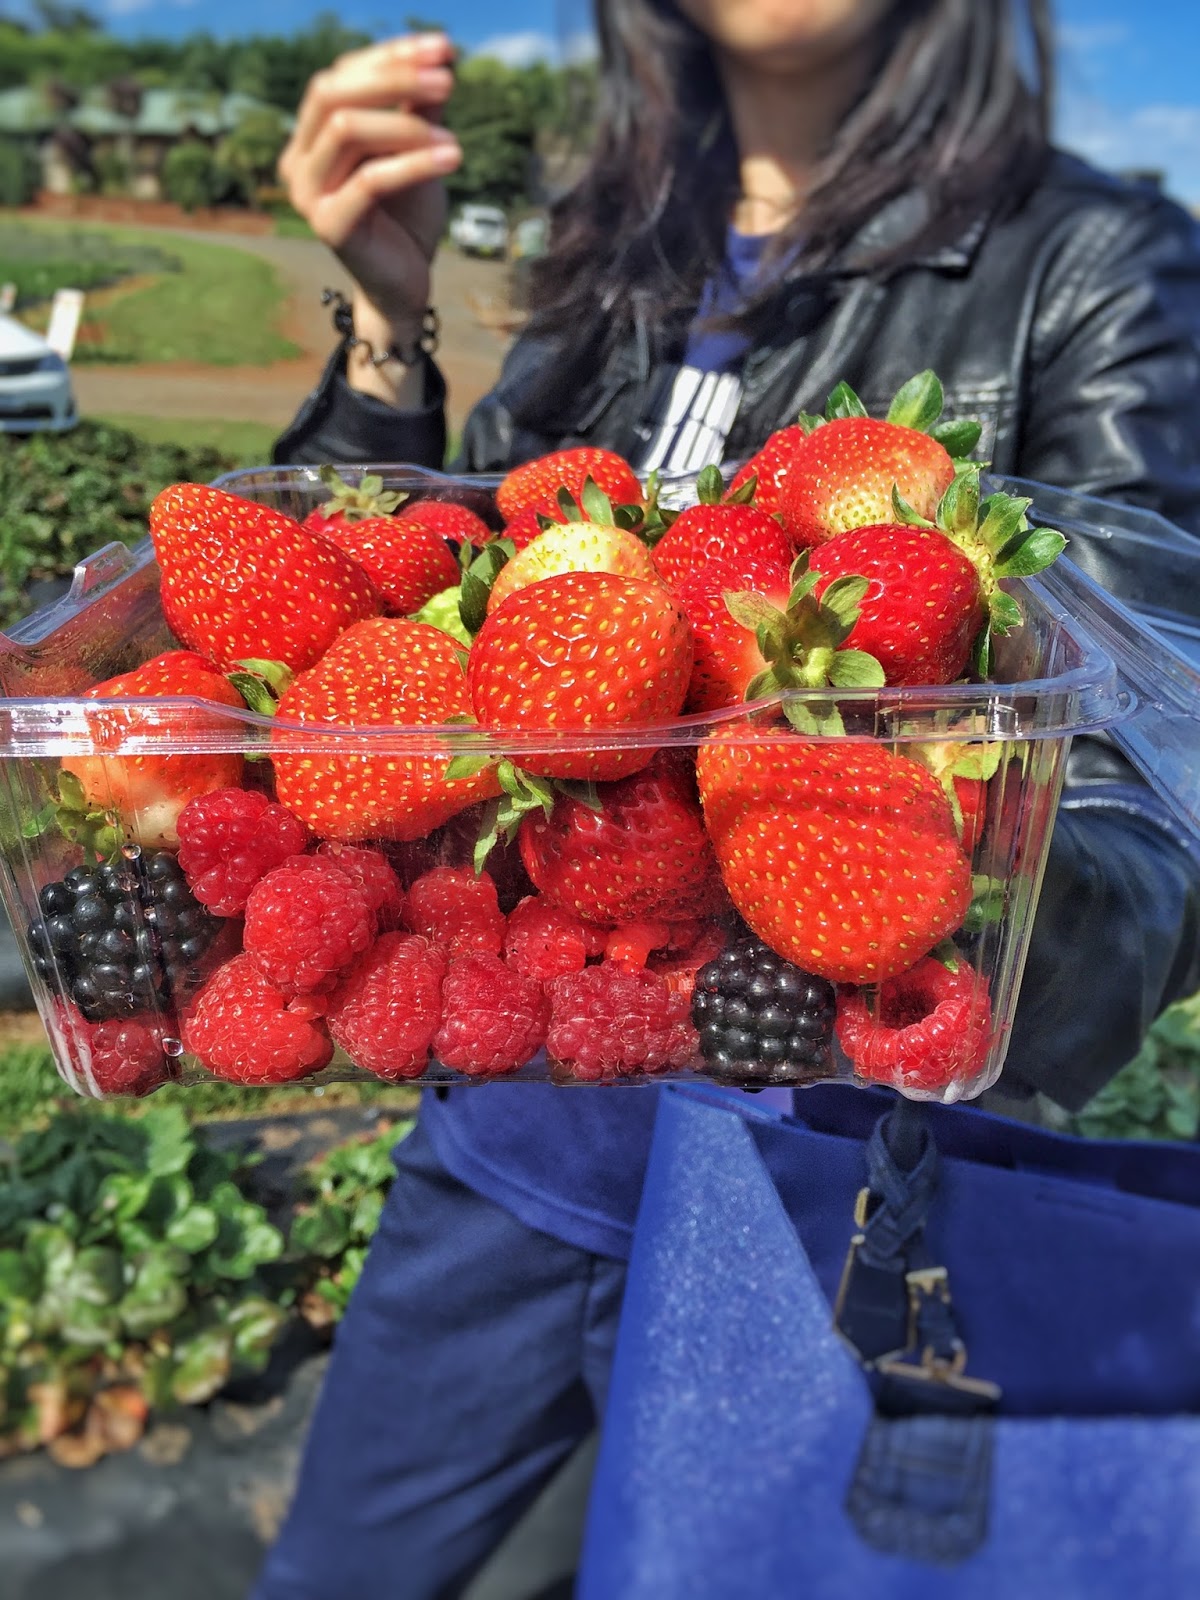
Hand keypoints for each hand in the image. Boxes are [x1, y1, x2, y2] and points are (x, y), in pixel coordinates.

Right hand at [279, 33, 460, 339]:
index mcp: (312, 134)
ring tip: (453, 140)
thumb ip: (419, 109)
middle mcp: (298, 159)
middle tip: (448, 81)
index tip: (445, 48)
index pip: (342, 74)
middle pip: (331, 92)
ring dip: (406, 126)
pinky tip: (453, 158)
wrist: (404, 282)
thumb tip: (439, 58)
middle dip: (393, 78)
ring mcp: (306, 193)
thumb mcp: (416, 151)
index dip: (392, 55)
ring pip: (347, 130)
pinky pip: (369, 180)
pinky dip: (413, 164)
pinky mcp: (328, 225)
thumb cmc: (407, 215)